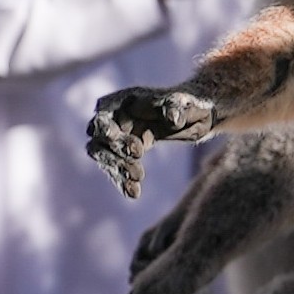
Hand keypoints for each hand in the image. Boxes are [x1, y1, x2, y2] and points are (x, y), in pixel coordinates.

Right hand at [86, 81, 219, 198]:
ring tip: (138, 177)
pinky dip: (122, 181)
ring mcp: (117, 137)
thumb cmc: (188, 105)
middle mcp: (114, 118)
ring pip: (103, 155)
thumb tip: (173, 119)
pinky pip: (116, 169)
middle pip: (99, 136)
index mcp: (123, 100)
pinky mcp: (124, 154)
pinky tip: (133, 193)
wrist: (194, 118)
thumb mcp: (186, 105)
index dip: (106, 127)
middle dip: (114, 149)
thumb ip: (177, 108)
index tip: (118, 138)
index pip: (103, 113)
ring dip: (117, 167)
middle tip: (138, 155)